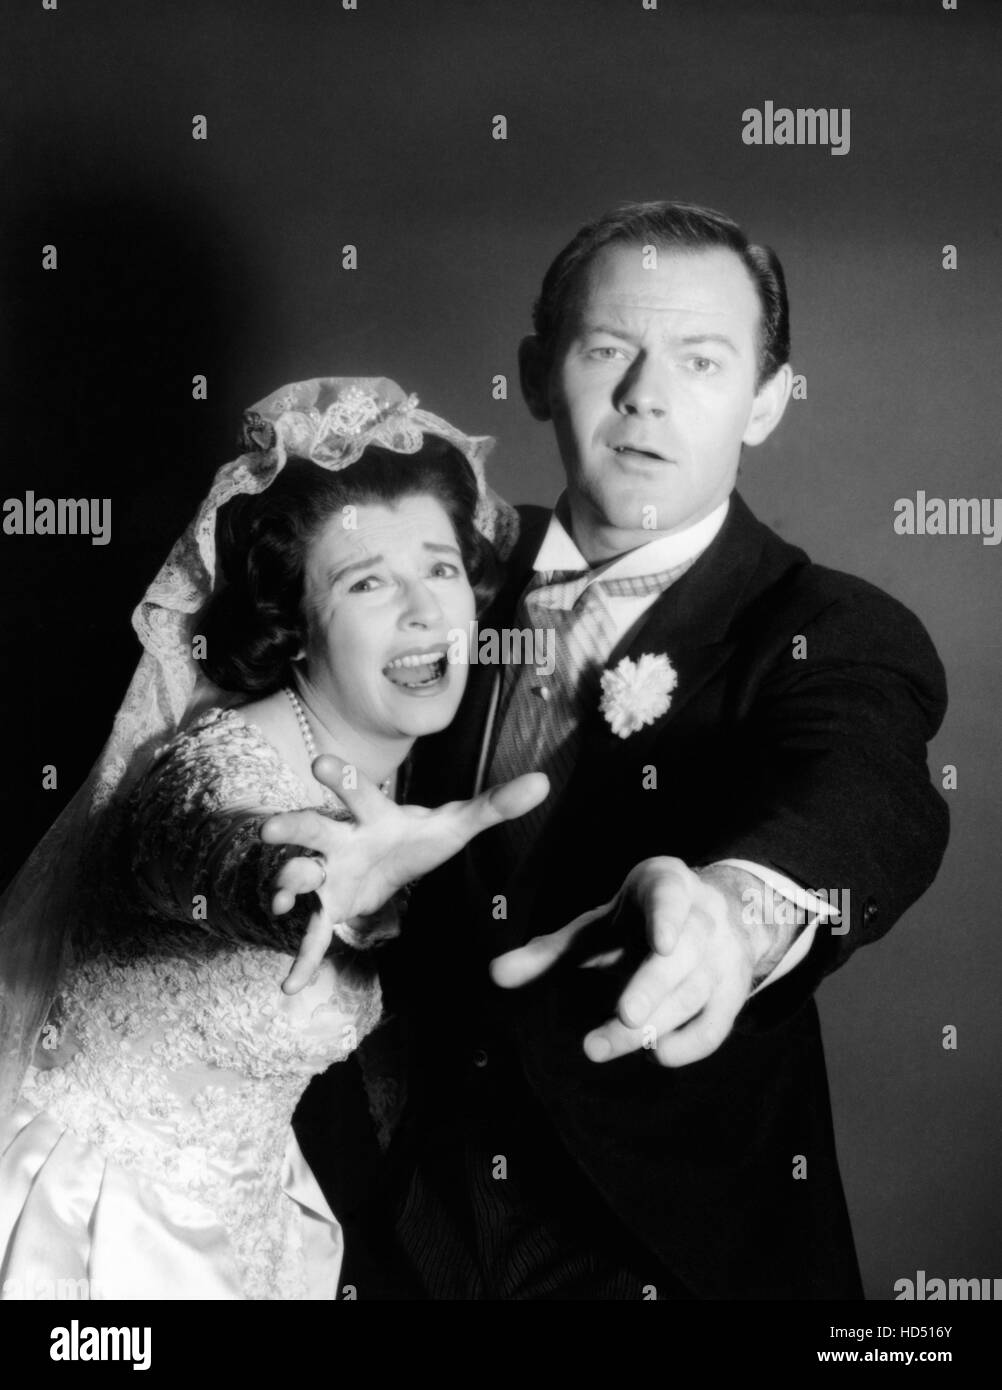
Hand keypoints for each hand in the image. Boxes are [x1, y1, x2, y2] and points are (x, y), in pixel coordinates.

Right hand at [261, 756, 547, 993]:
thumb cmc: (415, 837)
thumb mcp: (455, 824)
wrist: (386, 864)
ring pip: (301, 876)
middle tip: (271, 830)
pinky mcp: (327, 909)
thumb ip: (495, 804)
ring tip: (284, 901)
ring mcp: (328, 874)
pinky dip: (302, 960)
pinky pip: (312, 935)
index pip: (357, 791)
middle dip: (294, 828)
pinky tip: (291, 987)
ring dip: (289, 885)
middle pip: (314, 828)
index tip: (321, 762)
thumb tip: (545, 782)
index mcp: (372, 814)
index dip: (340, 777)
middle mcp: (342, 839)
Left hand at [489, 857, 760, 1066]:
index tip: (663, 943)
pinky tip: (655, 1054)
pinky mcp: (733, 992)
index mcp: (667, 885)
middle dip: (652, 988)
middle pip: (682, 958)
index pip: (671, 897)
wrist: (710, 916)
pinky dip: (690, 1044)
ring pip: (695, 994)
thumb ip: (549, 951)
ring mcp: (723, 957)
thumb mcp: (596, 926)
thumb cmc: (637, 921)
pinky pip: (718, 1024)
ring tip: (600, 1046)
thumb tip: (495, 975)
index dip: (669, 918)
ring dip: (653, 1024)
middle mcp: (704, 919)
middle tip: (622, 1018)